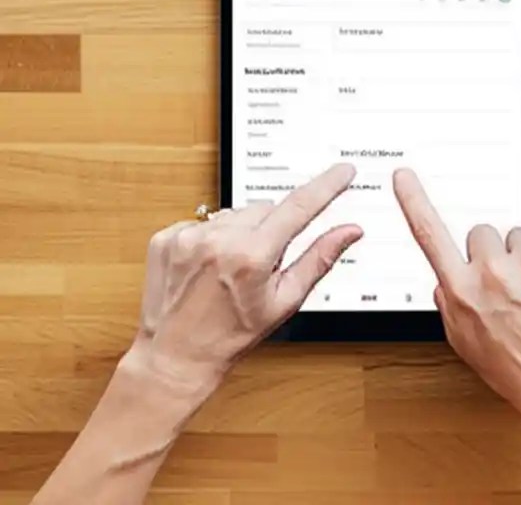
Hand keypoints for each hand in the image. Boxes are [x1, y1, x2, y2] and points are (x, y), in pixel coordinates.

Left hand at [126, 163, 363, 394]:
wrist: (178, 354)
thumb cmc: (231, 334)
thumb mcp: (285, 300)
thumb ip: (319, 259)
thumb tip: (349, 232)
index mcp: (251, 257)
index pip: (299, 207)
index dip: (326, 186)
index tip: (341, 172)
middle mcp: (218, 240)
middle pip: (266, 208)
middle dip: (273, 228)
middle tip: (264, 264)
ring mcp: (188, 236)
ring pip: (235, 213)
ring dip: (242, 231)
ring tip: (232, 267)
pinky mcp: (167, 237)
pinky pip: (204, 221)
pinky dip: (213, 237)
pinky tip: (210, 264)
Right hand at [391, 168, 520, 426]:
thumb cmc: (512, 368)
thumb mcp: (463, 341)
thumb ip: (449, 303)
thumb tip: (445, 280)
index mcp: (461, 291)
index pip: (429, 235)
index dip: (414, 201)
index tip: (405, 176)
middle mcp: (492, 274)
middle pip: (483, 233)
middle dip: (491, 252)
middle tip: (505, 283)